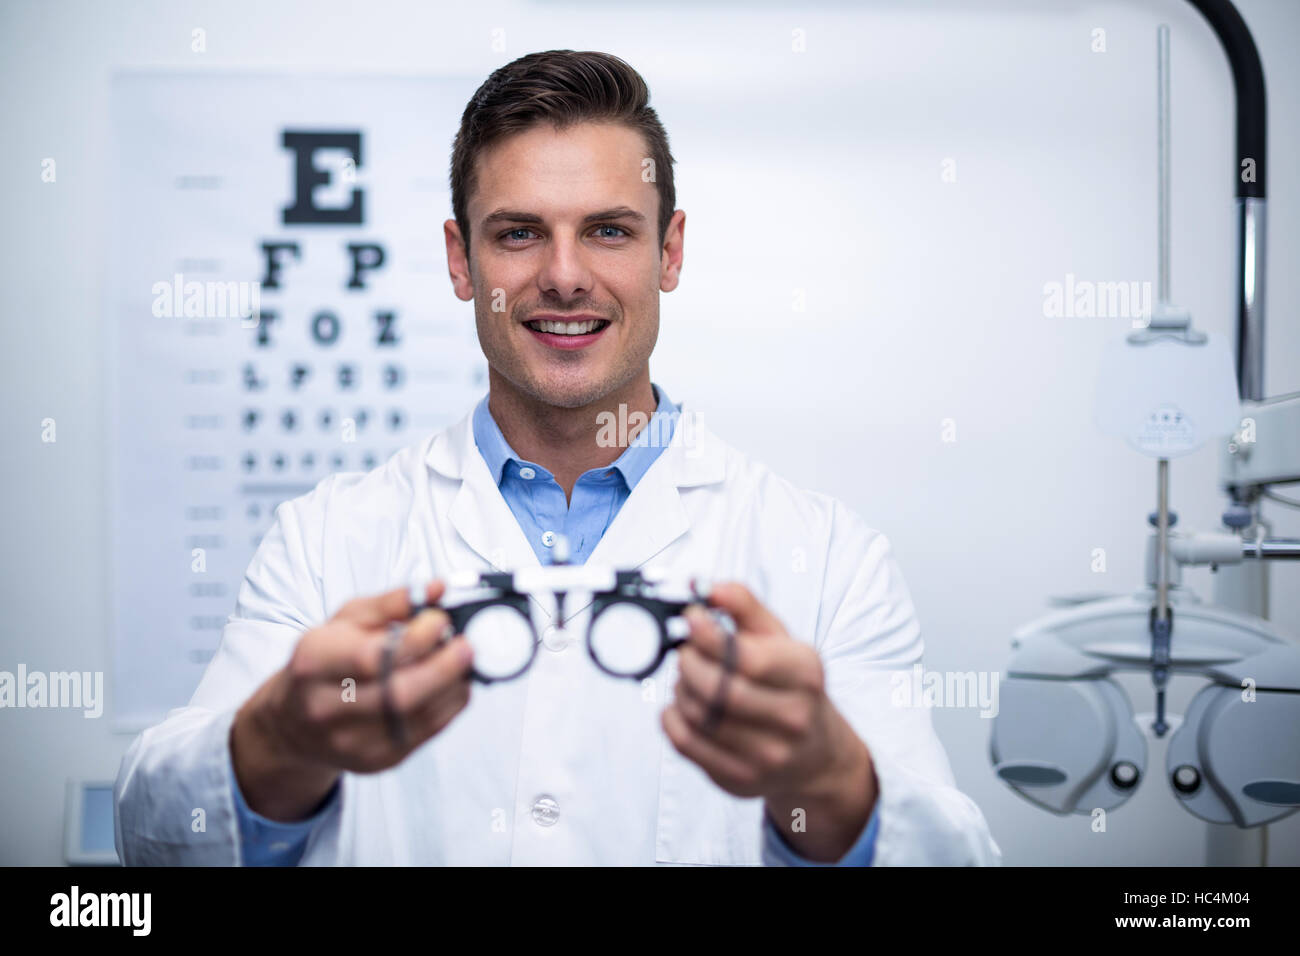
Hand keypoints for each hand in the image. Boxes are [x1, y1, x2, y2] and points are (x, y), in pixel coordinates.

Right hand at [231, 580, 473, 820]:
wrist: (293, 723)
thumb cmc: (324, 661)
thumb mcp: (344, 621)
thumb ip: (390, 603)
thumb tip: (436, 589)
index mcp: (315, 662)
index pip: (372, 658)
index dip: (415, 639)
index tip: (440, 620)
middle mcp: (327, 707)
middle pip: (399, 694)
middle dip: (444, 667)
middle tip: (467, 645)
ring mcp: (352, 741)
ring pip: (420, 716)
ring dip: (453, 685)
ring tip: (463, 661)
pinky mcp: (377, 761)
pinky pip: (427, 733)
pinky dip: (450, 705)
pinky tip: (455, 684)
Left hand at [660, 581, 876, 860]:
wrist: (815, 754)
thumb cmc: (791, 685)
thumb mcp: (780, 639)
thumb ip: (744, 606)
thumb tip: (706, 587)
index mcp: (805, 674)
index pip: (747, 658)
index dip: (708, 635)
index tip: (691, 619)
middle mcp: (793, 718)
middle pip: (718, 690)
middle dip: (689, 663)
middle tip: (685, 650)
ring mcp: (768, 755)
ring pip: (698, 716)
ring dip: (680, 688)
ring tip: (688, 677)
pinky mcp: (741, 779)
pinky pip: (686, 744)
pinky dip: (672, 718)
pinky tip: (680, 705)